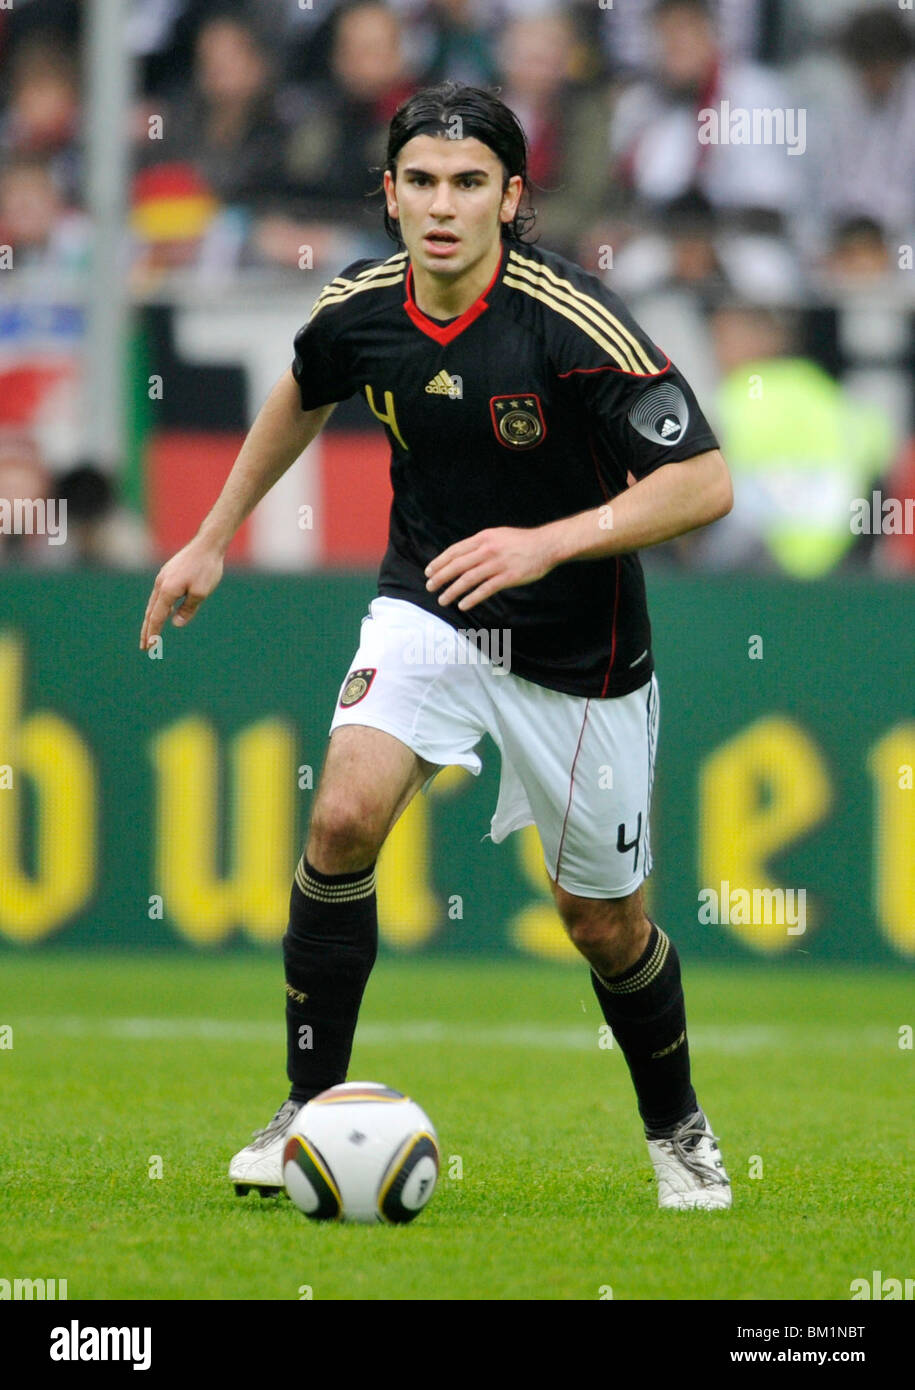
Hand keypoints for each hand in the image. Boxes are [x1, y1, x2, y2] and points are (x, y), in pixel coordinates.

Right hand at [139, 538, 224, 650]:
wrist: (207, 545)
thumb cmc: (206, 568)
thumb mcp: (201, 593)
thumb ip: (187, 609)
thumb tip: (176, 624)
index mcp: (167, 590)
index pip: (157, 617)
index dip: (153, 633)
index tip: (150, 647)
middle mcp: (161, 584)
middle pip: (151, 612)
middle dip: (147, 631)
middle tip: (144, 647)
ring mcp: (163, 578)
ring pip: (153, 604)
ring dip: (151, 620)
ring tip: (149, 633)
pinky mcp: (168, 574)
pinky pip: (159, 595)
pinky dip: (157, 608)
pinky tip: (162, 613)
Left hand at [424, 526, 557, 611]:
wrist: (546, 545)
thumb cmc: (522, 542)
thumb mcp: (498, 535)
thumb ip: (480, 544)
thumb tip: (462, 555)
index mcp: (483, 538)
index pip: (454, 551)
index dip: (439, 562)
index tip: (429, 571)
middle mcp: (487, 550)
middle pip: (457, 565)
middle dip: (440, 577)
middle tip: (430, 587)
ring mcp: (497, 564)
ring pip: (468, 579)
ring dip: (452, 590)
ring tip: (443, 599)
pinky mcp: (508, 577)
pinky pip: (485, 589)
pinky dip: (472, 598)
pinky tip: (463, 605)